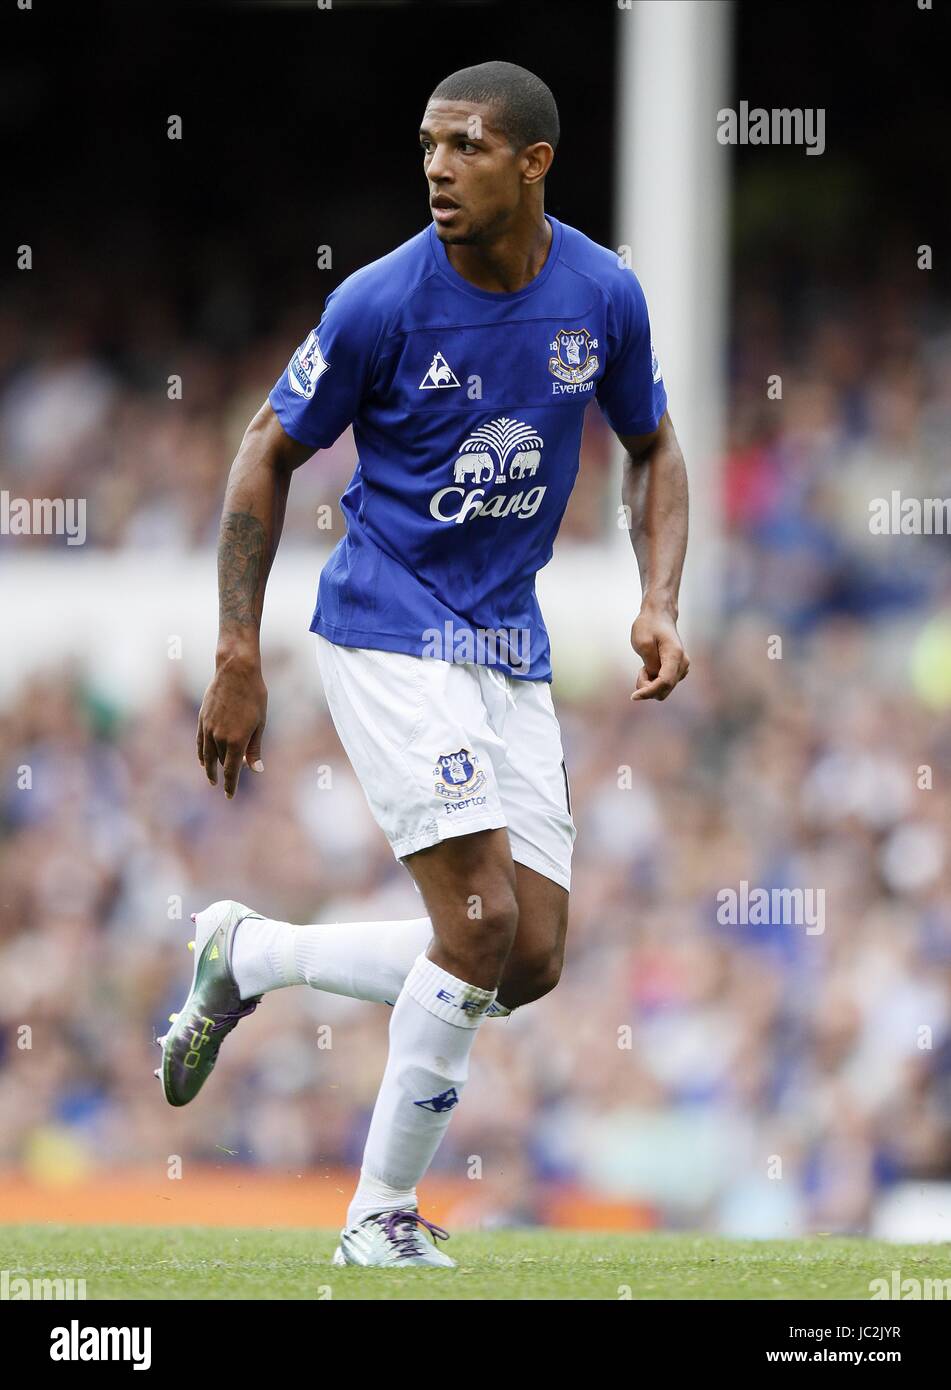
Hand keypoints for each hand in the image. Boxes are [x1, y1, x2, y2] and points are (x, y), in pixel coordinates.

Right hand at [197, 652, 267, 797]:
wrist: (236, 671)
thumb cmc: (254, 696)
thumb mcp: (260, 723)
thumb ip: (255, 748)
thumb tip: (256, 770)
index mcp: (237, 741)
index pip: (232, 771)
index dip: (231, 786)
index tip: (229, 796)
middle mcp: (219, 737)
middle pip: (221, 763)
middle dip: (223, 775)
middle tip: (224, 786)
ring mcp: (208, 728)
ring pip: (208, 755)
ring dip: (210, 767)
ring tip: (211, 777)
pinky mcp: (202, 719)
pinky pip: (200, 742)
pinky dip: (201, 753)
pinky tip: (202, 759)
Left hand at [630, 605, 689, 701]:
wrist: (659, 616)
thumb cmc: (649, 626)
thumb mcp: (643, 643)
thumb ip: (650, 664)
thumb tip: (655, 680)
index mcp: (675, 656)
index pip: (664, 682)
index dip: (648, 692)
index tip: (633, 696)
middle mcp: (683, 664)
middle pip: (664, 690)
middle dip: (648, 686)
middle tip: (641, 669)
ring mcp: (682, 668)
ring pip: (663, 689)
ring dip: (650, 682)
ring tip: (645, 665)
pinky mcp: (677, 670)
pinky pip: (663, 684)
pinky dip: (653, 680)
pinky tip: (650, 666)